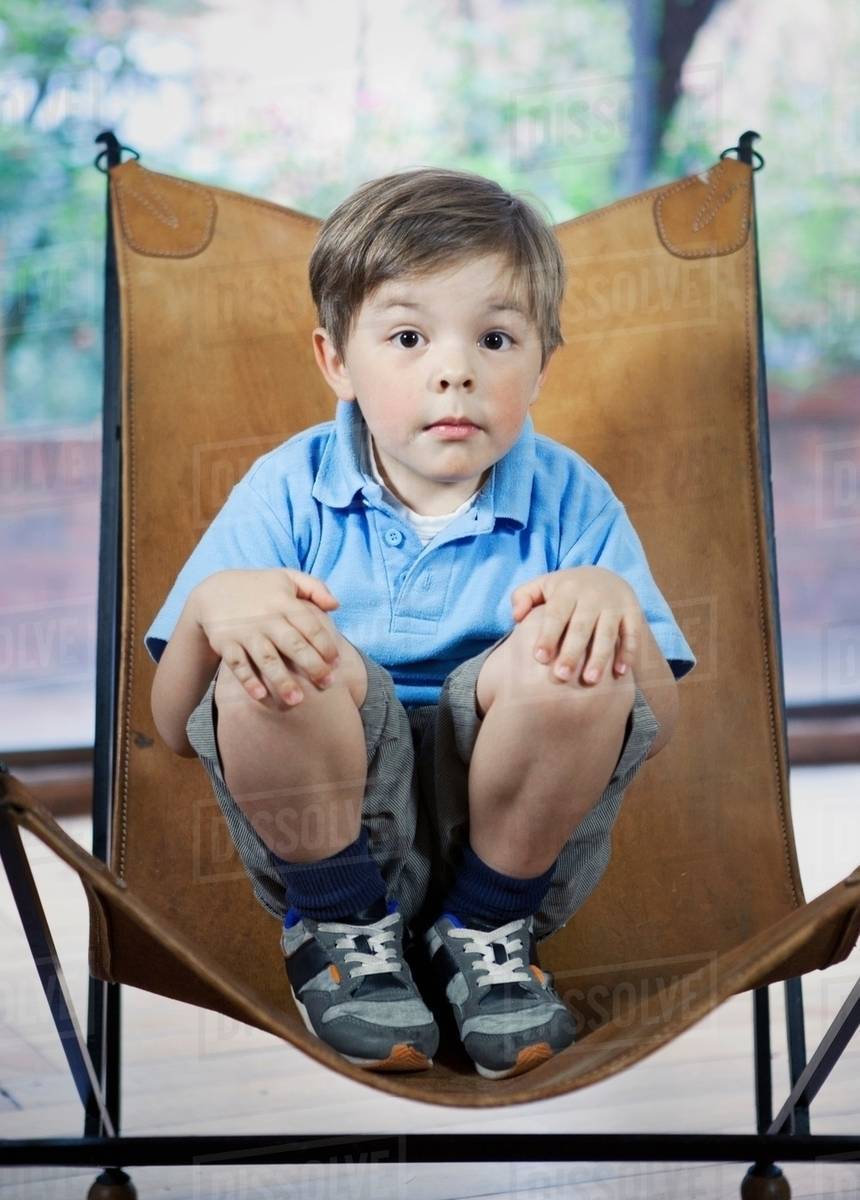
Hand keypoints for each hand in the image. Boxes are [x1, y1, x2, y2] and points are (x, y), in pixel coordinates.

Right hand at [192, 568, 341, 704]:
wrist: (215, 591)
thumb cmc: (262, 588)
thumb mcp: (288, 577)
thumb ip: (315, 588)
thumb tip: (336, 606)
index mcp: (284, 601)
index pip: (310, 625)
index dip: (325, 645)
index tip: (337, 663)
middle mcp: (266, 618)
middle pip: (293, 644)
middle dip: (312, 665)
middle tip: (327, 684)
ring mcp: (245, 632)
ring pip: (266, 658)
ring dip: (281, 680)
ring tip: (296, 701)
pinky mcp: (225, 643)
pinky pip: (237, 664)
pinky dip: (247, 680)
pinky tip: (260, 696)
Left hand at [510, 566, 641, 684]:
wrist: (606, 578)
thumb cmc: (565, 591)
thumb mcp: (542, 586)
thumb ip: (522, 597)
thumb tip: (516, 617)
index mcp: (567, 590)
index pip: (555, 614)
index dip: (548, 636)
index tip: (540, 658)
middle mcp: (592, 596)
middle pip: (581, 626)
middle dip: (572, 652)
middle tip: (562, 676)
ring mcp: (614, 604)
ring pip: (607, 633)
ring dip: (600, 657)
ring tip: (590, 681)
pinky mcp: (633, 612)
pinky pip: (631, 634)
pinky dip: (627, 653)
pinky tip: (620, 673)